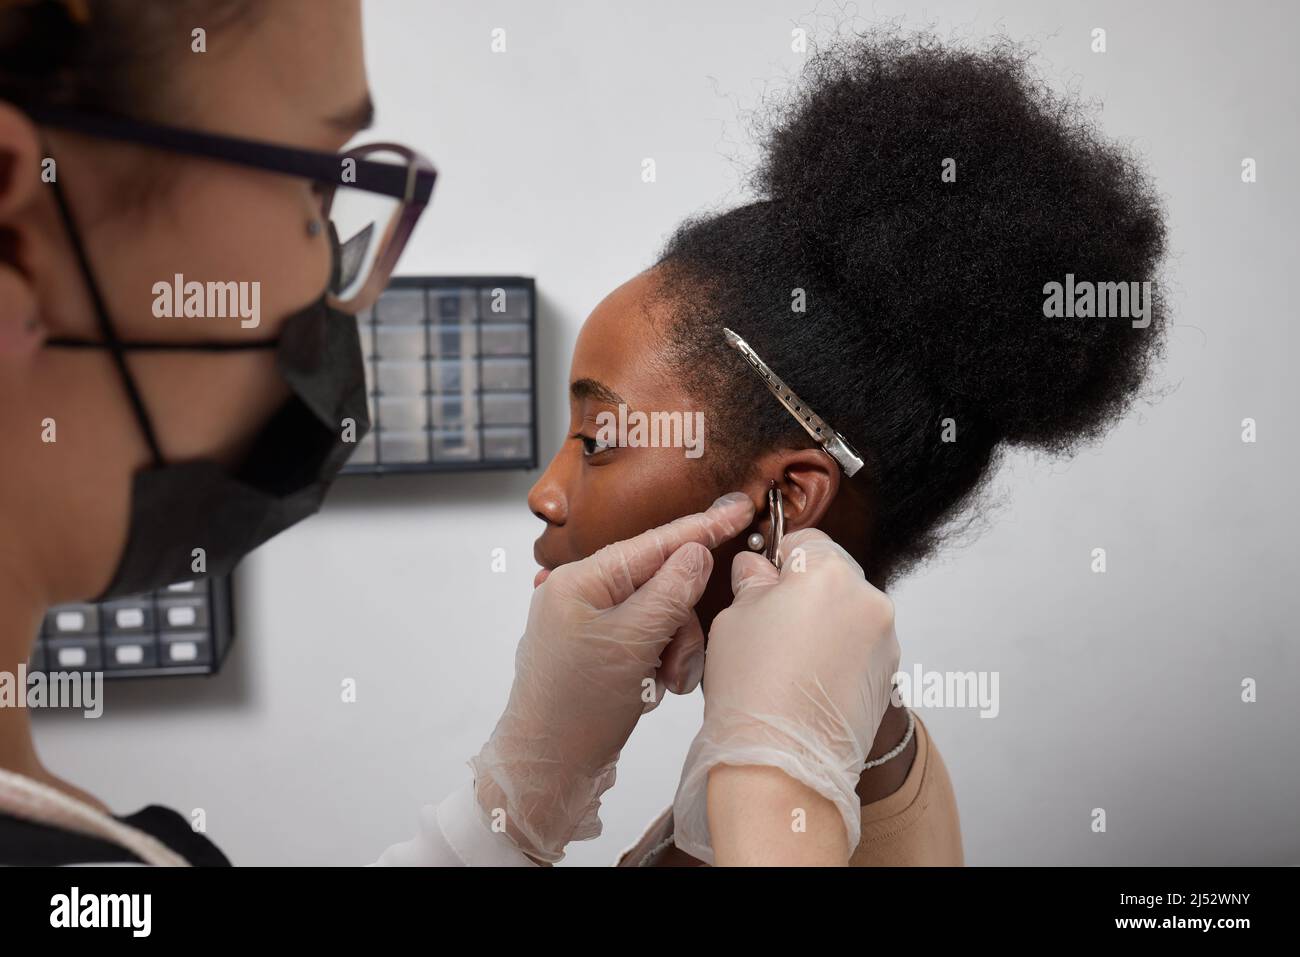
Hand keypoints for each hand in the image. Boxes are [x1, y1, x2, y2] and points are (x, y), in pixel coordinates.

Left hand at [470, 492, 754, 862]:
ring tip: (665, 684)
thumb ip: (670, 592)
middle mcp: (582, 595)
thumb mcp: (632, 644)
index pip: (654, 543)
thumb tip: (696, 552)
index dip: (701, 526)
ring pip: (659, 616)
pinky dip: (660, 662)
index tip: (737, 506)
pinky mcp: (599, 653)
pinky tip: (653, 689)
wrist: (546, 770)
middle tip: (678, 662)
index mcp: (581, 580)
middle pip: (661, 582)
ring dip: (673, 649)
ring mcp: (589, 625)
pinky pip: (646, 640)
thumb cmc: (576, 708)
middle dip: (681, 622)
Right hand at [672, 528, 900, 864]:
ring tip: (787, 663)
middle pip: (833, 575)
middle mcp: (868, 599)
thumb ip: (752, 583)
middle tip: (769, 625)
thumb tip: (758, 569)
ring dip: (824, 624)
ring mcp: (885, 640)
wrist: (781, 765)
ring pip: (848, 612)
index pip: (806, 539)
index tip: (762, 580)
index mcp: (828, 573)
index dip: (779, 558)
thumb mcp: (734, 618)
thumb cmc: (752, 690)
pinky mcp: (889, 675)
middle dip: (804, 591)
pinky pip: (860, 647)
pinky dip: (838, 655)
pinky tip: (806, 682)